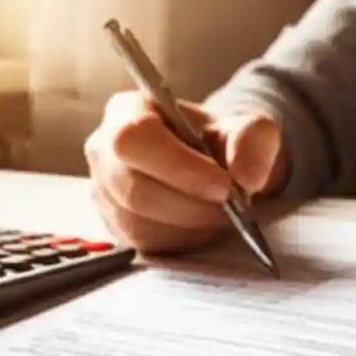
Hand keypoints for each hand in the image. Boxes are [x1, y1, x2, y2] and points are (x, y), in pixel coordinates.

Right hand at [85, 91, 284, 253]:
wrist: (210, 166)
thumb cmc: (218, 142)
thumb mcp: (247, 129)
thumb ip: (252, 141)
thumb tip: (245, 177)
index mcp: (127, 111)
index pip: (135, 139)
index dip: (178, 167)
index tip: (223, 186)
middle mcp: (103, 151)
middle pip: (134, 189)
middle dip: (189, 205)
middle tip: (228, 207)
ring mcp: (103, 192)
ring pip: (138, 222)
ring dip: (187, 226)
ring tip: (216, 213)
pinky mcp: (114, 226)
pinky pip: (143, 244)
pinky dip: (179, 240)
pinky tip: (198, 224)